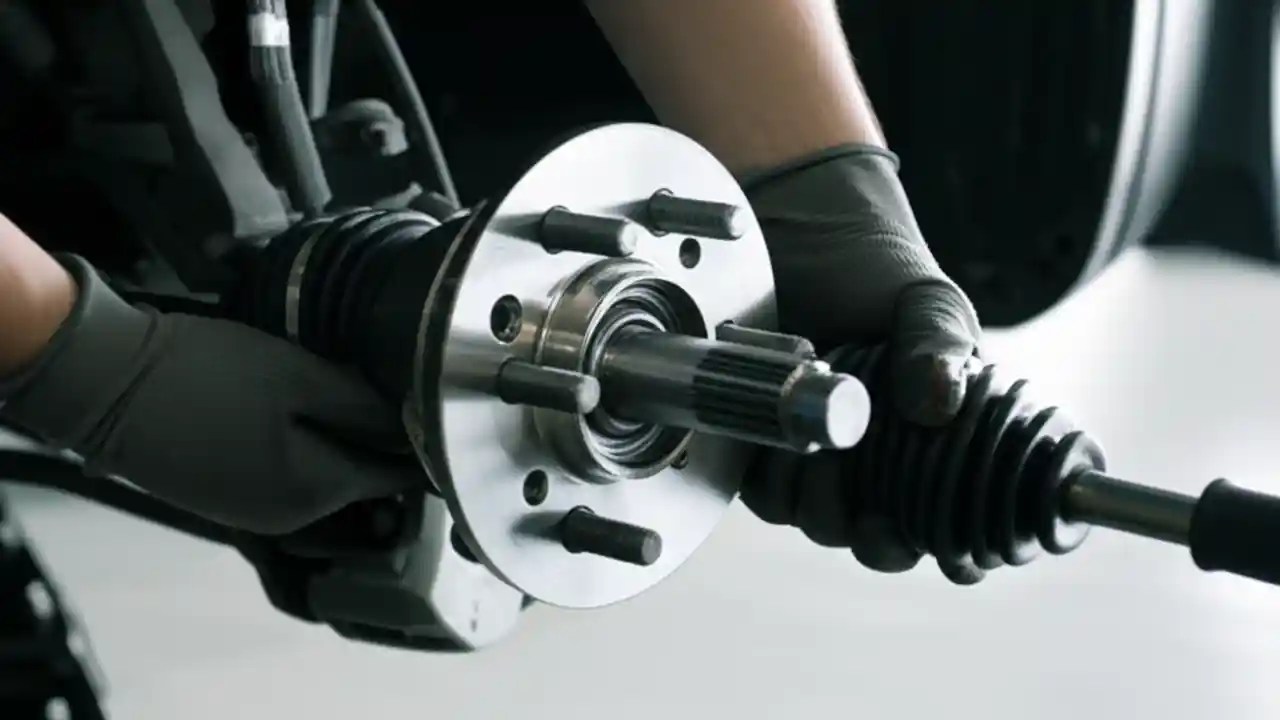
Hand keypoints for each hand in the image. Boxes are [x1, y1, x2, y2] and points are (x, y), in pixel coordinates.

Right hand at [0, 251, 422, 534]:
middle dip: (379, 441)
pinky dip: (301, 452)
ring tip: (340, 393)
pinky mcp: (227, 502)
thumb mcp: (301, 376)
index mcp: (320, 487)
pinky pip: (286, 480)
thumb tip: (420, 429)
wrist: (107, 385)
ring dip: (339, 445)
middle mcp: (295, 517)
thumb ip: (364, 407)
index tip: (433, 406)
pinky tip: (293, 414)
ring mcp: (256, 515)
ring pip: (324, 480)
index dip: (421, 441)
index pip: (398, 474)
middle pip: (362, 480)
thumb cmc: (209, 371)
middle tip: (386, 387)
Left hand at [737, 146, 982, 570]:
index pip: (964, 521)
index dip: (966, 552)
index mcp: (941, 441)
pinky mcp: (766, 449)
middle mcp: (883, 463)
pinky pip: (769, 494)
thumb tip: (939, 402)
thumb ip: (940, 347)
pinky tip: (783, 441)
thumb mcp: (926, 302)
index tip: (958, 558)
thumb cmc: (877, 273)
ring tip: (821, 452)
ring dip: (823, 503)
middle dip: (882, 538)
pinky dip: (776, 478)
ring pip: (824, 523)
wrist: (798, 237)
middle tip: (875, 511)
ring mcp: (824, 460)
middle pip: (887, 542)